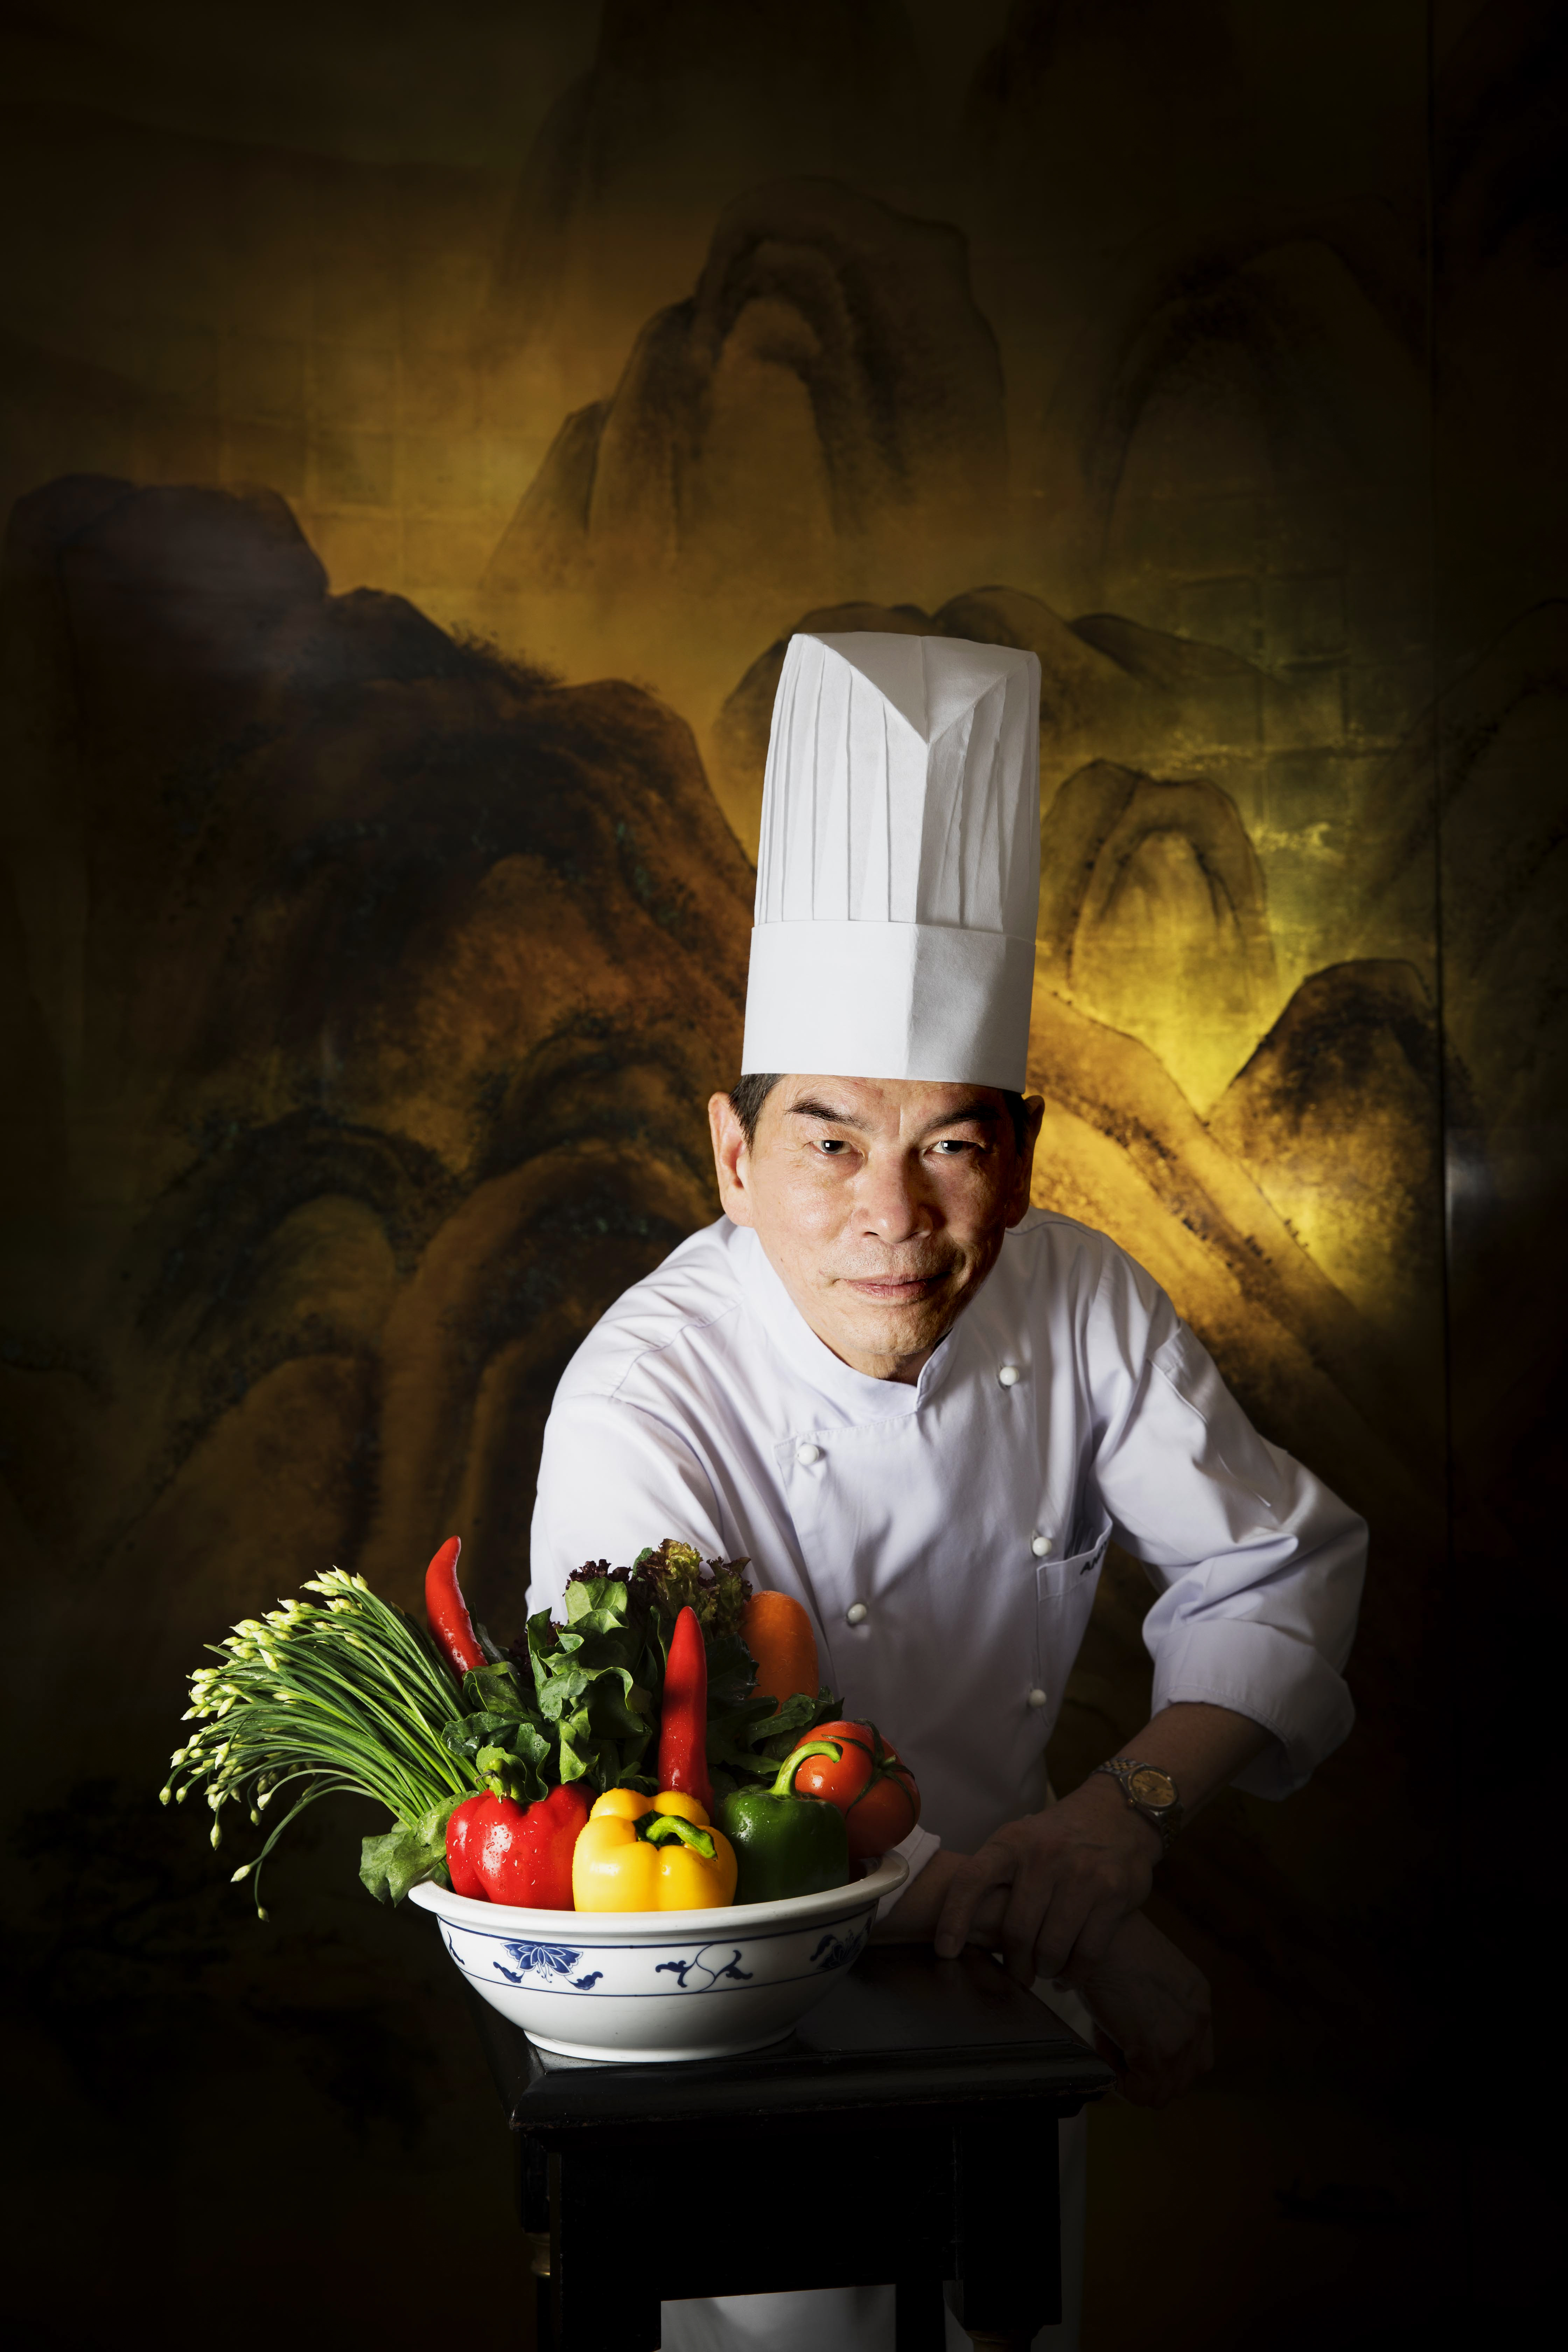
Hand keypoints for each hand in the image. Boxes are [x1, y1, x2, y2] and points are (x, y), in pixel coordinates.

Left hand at [933, 1775, 1159, 1985]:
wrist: (1117, 1812)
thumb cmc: (1057, 1837)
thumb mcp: (1020, 1840)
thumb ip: (995, 1875)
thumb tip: (958, 1928)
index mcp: (1012, 1842)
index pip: (971, 1879)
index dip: (953, 1918)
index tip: (945, 1951)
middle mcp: (1044, 1855)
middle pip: (1016, 1931)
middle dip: (1015, 1964)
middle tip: (1018, 1975)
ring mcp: (1081, 1875)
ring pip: (1052, 1948)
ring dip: (1045, 1970)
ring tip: (1044, 1971)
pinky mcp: (1113, 1893)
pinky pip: (1087, 1952)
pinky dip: (1074, 1973)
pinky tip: (1068, 1975)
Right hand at [1065, 1910, 1212, 2106]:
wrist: (1093, 1929)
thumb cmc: (1107, 1944)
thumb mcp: (1146, 1974)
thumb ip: (1155, 2006)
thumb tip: (1134, 2043)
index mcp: (1196, 1997)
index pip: (1194, 2056)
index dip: (1161, 2061)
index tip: (1130, 2044)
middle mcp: (1198, 2018)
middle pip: (1181, 2079)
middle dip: (1146, 2073)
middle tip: (1115, 2045)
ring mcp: (1181, 2036)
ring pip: (1162, 2092)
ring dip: (1131, 2078)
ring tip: (1106, 2043)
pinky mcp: (1157, 2050)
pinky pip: (1141, 2093)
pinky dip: (1118, 2082)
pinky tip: (1100, 2048)